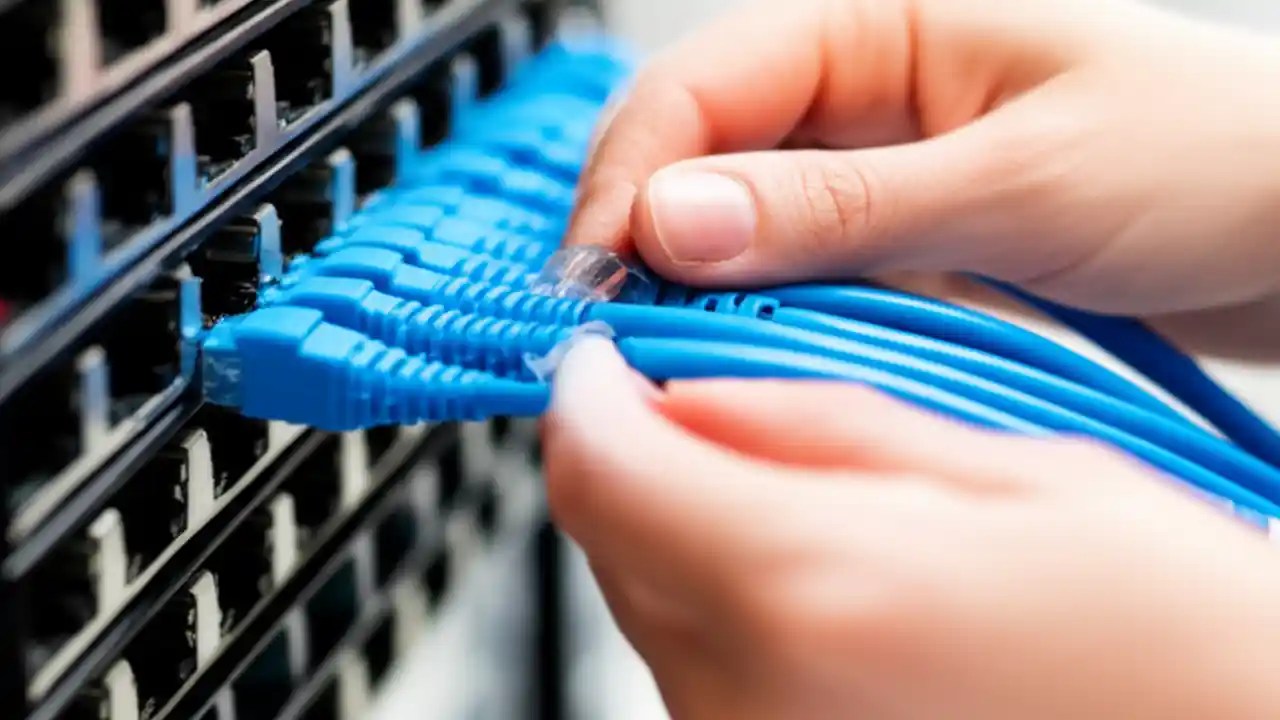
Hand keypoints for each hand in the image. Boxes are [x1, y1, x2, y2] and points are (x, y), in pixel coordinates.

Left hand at [543, 337, 1279, 718]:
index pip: (600, 466)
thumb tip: (693, 395)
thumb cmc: (1176, 639)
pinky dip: (719, 602)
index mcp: (812, 588)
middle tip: (712, 402)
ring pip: (641, 601)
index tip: (611, 354)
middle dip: (641, 452)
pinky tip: (817, 579)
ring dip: (681, 527)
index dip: (589, 390)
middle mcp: (750, 696)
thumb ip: (820, 430)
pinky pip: (692, 670)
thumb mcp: (1013, 477)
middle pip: (607, 534)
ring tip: (802, 498)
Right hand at [565, 0, 1279, 314]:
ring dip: (701, 290)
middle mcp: (857, 89)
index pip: (696, 89)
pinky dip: (767, 318)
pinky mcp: (892, 237)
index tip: (602, 279)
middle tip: (621, 334)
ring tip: (676, 358)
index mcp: (875, 21)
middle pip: (695, 155)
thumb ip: (841, 208)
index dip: (631, 182)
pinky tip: (753, 359)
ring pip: (735, 223)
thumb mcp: (1019, 183)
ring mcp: (870, 169)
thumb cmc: (1210, 157)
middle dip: (645, 241)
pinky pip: (794, 274)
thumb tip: (678, 223)